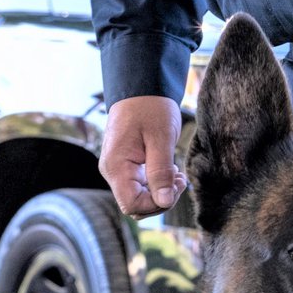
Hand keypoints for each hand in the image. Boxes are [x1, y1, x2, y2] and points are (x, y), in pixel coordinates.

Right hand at [99, 95, 187, 215]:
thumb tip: (164, 202)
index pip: (132, 204)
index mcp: (116, 166)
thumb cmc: (150, 107)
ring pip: (139, 198)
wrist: (142, 87)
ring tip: (177, 174)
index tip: (175, 185)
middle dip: (161, 199)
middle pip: (136, 205)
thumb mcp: (161, 139)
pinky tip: (170, 170)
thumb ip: (161, 172)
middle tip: (180, 180)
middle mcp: (112, 171)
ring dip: (161, 193)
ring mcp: (117, 170)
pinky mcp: (126, 167)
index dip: (157, 203)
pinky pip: (140, 187)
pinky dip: (157, 184)